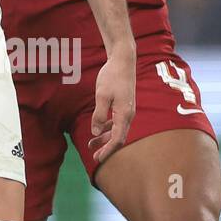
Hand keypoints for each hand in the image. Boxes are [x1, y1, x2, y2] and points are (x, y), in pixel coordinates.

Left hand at [90, 47, 135, 165]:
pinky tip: (98, 130)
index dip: (108, 151)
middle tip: (95, 157)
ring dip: (105, 138)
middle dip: (107, 148)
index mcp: (124, 114)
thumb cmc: (112, 76)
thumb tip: (95, 132)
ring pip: (117, 130)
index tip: (98, 159)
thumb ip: (99, 115)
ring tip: (91, 145)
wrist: (123, 61)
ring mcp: (127, 110)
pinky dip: (107, 128)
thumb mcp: (102, 96)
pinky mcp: (124, 105)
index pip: (117, 139)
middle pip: (118, 137)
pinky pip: (116, 122)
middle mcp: (128, 115)